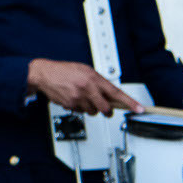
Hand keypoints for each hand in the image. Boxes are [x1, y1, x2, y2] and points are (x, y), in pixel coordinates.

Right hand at [27, 58, 142, 115]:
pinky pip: (81, 112)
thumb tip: (110, 93)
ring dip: (91, 108)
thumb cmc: (63, 70)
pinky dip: (80, 107)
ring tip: (83, 98)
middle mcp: (87, 88)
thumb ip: (98, 81)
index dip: (129, 102)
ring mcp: (78, 98)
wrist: (43, 74)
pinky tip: (74, 98)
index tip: (139, 109)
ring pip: (93, 111)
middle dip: (107, 110)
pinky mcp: (70, 105)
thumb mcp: (85, 70)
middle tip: (106, 108)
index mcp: (93, 78)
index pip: (116, 93)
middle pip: (105, 108)